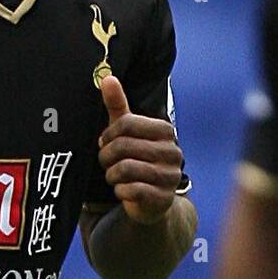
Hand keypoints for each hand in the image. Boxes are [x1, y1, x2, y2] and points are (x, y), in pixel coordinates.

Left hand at [97, 76, 183, 224]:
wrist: (152, 200)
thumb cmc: (136, 159)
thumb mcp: (126, 132)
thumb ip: (118, 106)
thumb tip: (107, 78)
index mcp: (165, 131)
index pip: (126, 123)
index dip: (107, 135)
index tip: (105, 143)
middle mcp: (172, 152)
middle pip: (122, 146)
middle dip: (106, 157)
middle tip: (106, 162)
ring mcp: (170, 176)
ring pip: (124, 169)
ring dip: (111, 174)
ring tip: (114, 175)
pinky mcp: (163, 198)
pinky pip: (130, 190)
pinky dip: (119, 191)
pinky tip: (122, 190)